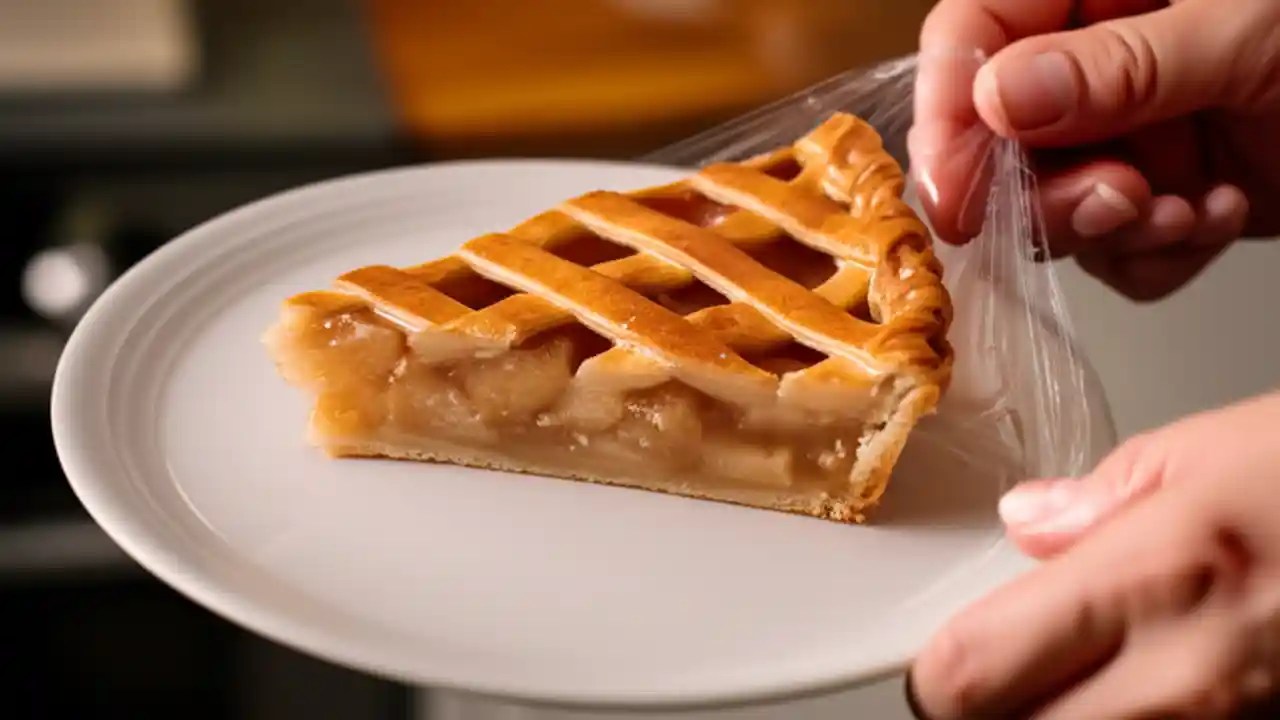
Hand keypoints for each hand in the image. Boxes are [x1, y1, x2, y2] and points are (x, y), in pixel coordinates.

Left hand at [907, 391, 1279, 717]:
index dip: (937, 673)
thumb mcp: (1208, 453)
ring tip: (1076, 670)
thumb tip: (1025, 523)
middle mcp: (1181, 675)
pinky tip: (1141, 684)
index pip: (971, 670)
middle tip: (1004, 668)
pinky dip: (1125, 719)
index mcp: (1149, 577)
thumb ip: (1095, 498)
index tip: (940, 659)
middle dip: (988, 707)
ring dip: (1054, 718)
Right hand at [912, 0, 1279, 300]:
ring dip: (1115, 228)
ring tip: (1191, 212)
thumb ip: (1120, 66)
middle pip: (1000, 136)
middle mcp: (1099, 56)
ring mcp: (1131, 128)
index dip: (947, 113)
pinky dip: (1165, 253)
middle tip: (1117, 205)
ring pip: (1055, 204)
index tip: (956, 196)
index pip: (974, 33)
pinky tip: (1224, 216)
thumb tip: (994, 101)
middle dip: (1051, 190)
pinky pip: (1119, 246)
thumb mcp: (1250, 28)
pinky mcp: (1166, 190)